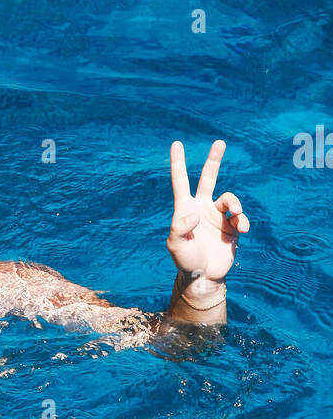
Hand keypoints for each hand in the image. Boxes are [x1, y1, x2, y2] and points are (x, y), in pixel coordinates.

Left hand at [167, 139, 248, 302]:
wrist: (203, 276)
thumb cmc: (185, 260)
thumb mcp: (175, 245)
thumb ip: (180, 228)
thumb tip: (194, 213)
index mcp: (185, 208)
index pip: (180, 181)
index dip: (178, 163)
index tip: (176, 143)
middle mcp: (202, 207)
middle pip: (208, 178)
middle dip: (214, 160)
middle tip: (219, 142)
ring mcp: (218, 216)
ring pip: (230, 199)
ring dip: (235, 204)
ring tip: (236, 214)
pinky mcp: (232, 227)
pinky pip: (241, 217)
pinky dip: (243, 220)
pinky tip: (241, 229)